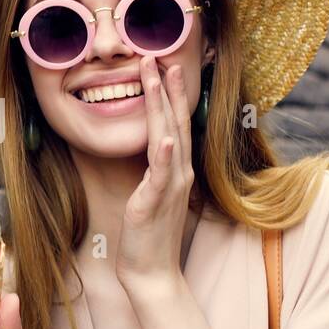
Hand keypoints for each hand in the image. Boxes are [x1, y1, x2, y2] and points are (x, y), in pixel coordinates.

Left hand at [115, 54, 193, 288]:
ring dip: (163, 106)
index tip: (164, 64)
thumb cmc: (149, 235)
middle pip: (175, 121)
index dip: (170, 93)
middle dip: (167, 87)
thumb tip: (154, 148)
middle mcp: (179, 173)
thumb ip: (156, 169)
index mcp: (177, 169)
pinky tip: (166, 136)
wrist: (152, 272)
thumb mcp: (153, 193)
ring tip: (159, 77)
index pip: (175, 123)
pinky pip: (162, 175)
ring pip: (169, 138)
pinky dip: (165, 154)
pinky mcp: (156, 203)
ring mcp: (170, 187)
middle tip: (160, 55)